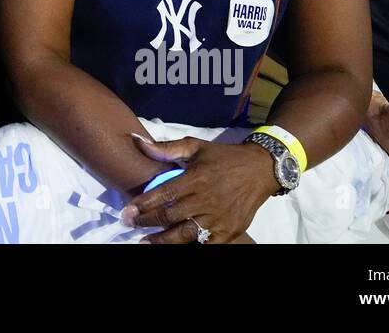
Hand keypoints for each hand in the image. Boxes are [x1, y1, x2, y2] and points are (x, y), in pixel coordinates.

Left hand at [121, 136, 279, 243]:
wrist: (260, 169)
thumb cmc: (223, 157)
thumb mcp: (195, 146)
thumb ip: (166, 148)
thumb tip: (138, 143)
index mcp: (196, 178)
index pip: (163, 194)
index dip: (143, 204)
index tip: (127, 211)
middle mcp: (206, 200)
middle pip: (170, 216)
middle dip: (146, 222)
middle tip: (130, 224)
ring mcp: (218, 218)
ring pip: (185, 234)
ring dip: (163, 240)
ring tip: (146, 242)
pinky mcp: (230, 231)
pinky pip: (206, 244)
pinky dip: (190, 245)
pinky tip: (177, 244)